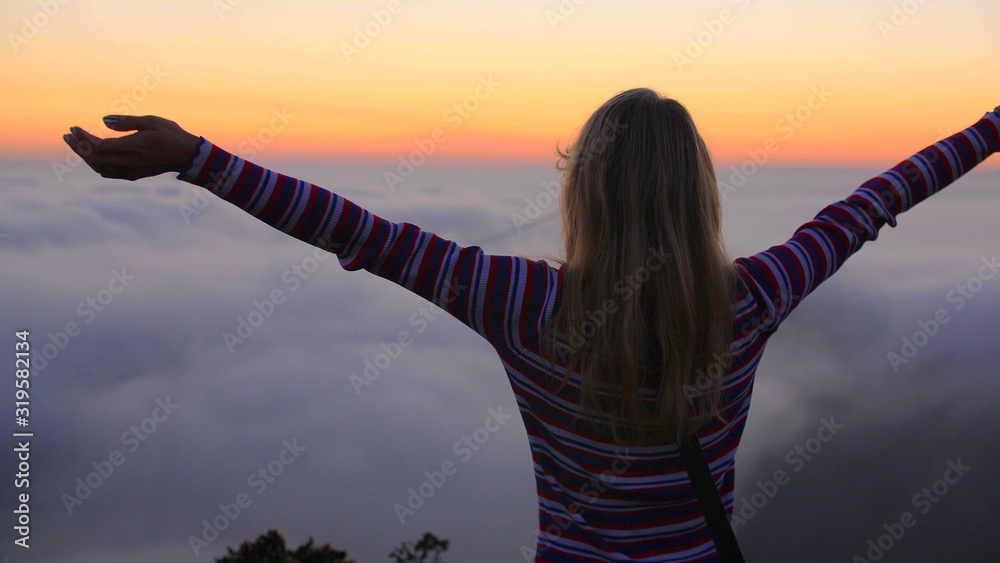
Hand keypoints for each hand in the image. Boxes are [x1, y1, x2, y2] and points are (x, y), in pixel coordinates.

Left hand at [63, 115, 200, 180]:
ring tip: (77, 144)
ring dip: (86, 157)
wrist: (188, 156)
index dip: (83, 138)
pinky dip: (96, 164)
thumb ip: (126, 122)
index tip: (74, 128)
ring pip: (99, 168)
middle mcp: (129, 162)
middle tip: (68, 135)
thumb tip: (103, 121)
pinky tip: (94, 156)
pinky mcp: (134, 175)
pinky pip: (108, 172)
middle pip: (94, 159)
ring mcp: (131, 171)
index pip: (98, 146)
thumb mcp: (151, 121)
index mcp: (132, 148)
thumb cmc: (171, 135)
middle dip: (78, 147)